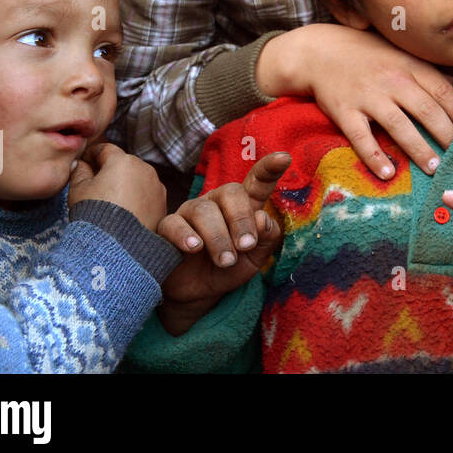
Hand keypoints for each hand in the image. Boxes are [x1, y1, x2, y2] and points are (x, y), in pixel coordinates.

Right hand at [67, 142, 166, 231]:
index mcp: (122, 161)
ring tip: (111, 201)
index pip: (105, 149)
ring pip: (137, 178)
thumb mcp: (78, 190)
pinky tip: (125, 211)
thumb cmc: (94, 214)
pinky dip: (137, 198)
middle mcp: (144, 168)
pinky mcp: (163, 202)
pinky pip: (147, 194)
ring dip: (126, 184)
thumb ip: (79, 171)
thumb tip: (82, 163)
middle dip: (111, 170)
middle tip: (96, 184)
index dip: (92, 155)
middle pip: (123, 163)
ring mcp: (156, 185)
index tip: (85, 163)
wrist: (118, 245)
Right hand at [155, 151, 290, 334]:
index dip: (269, 169)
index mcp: (243, 204)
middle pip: (231, 192)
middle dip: (241, 220)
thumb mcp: (256, 257)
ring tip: (226, 261)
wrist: (198, 293)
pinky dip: (185, 235)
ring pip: (204, 211)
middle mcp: (217, 202)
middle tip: (246, 246)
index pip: (257, 182)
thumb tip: (262, 217)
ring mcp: (191, 212)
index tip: (284, 158)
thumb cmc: (230, 268)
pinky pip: (174, 224)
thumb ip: (267, 237)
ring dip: (219, 238)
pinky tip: (194, 248)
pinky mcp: (167, 227)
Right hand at [255, 24, 452, 179]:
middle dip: (446, 136)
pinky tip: (388, 174)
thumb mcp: (400, 53)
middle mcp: (392, 81)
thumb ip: (426, 71)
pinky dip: (375, 157)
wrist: (320, 51)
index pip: (443, 91)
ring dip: (419, 149)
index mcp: (409, 66)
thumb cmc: (366, 53)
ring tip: (434, 168)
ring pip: (399, 126)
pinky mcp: (345, 111)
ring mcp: (368, 97)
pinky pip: (362, 138)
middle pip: (427, 111)